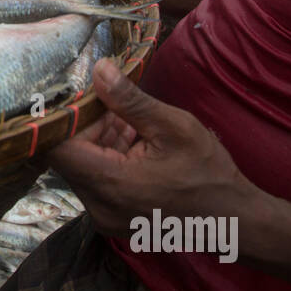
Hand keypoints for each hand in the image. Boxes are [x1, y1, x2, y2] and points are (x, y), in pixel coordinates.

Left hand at [49, 59, 257, 238]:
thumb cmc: (208, 173)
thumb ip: (130, 100)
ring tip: (135, 130)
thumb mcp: (173, 127)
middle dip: (89, 128)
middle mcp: (98, 206)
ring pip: (83, 168)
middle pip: (69, 157)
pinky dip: (109, 161)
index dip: (68, 118)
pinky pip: (96, 183)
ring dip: (101, 143)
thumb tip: (99, 70)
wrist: (233, 221)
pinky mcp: (111, 219)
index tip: (92, 99)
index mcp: (110, 184)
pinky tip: (137, 150)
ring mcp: (103, 217)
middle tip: (120, 111)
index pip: (58, 146)